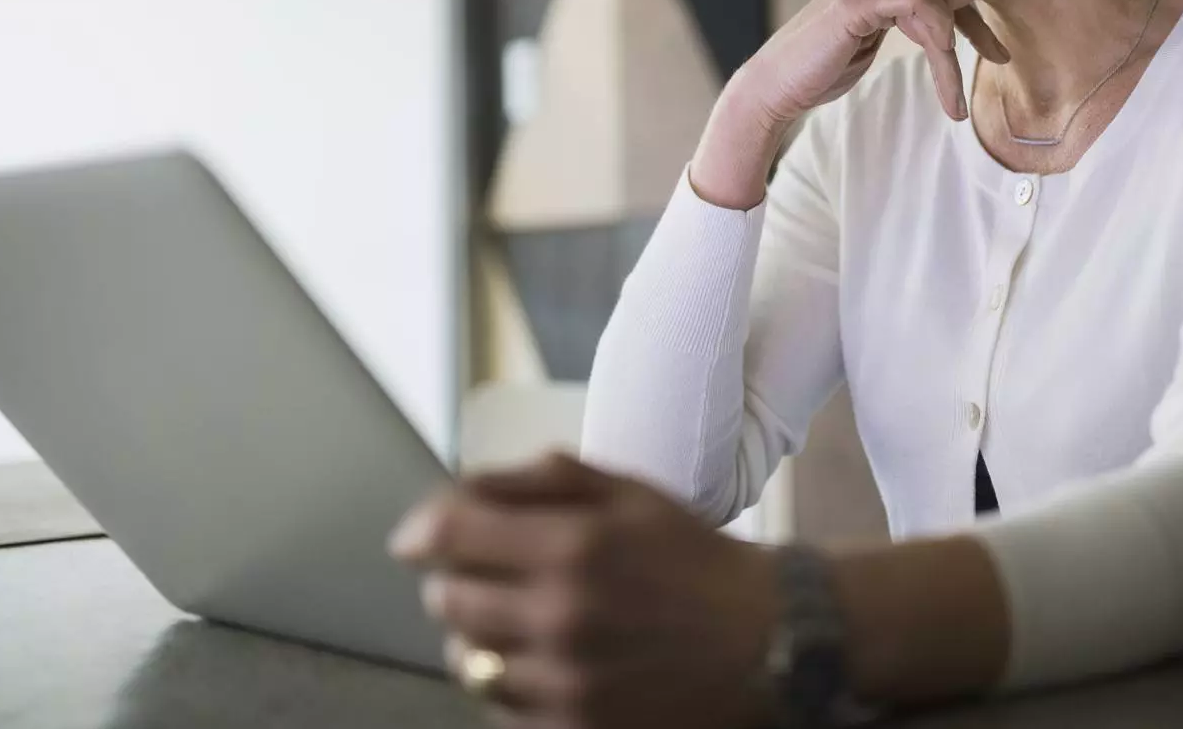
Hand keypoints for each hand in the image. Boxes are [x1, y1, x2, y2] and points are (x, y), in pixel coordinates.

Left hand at [390, 451, 780, 728]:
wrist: (764, 640)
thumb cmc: (694, 559)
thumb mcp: (631, 494)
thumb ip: (547, 479)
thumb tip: (467, 486)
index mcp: (575, 546)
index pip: (451, 534)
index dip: (422, 529)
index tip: (417, 537)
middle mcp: (560, 617)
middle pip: (448, 600)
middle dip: (454, 579)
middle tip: (482, 573)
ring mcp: (564, 683)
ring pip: (466, 661)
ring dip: (477, 636)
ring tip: (516, 620)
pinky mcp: (573, 728)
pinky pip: (500, 707)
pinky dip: (508, 682)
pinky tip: (542, 660)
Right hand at [691, 0, 1009, 207]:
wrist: (773, 89)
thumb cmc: (818, 71)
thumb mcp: (868, 43)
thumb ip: (899, 24)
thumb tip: (941, 27)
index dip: (970, 16)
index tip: (996, 50)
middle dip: (974, 26)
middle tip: (1000, 58)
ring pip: (932, 2)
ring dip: (949, 55)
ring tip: (953, 100)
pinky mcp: (854, 0)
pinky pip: (915, 1)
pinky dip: (936, 32)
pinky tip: (945, 64)